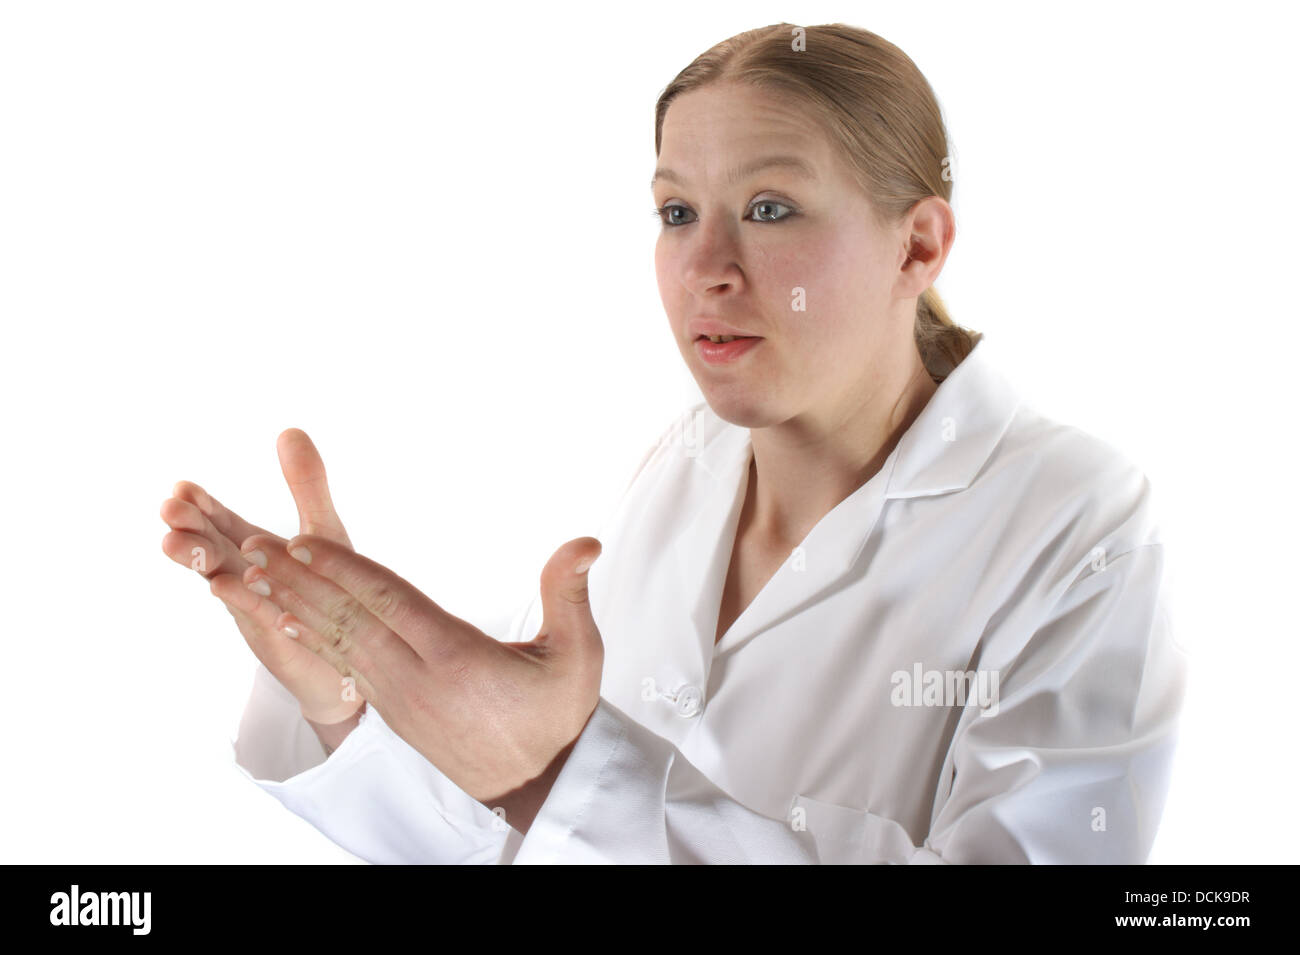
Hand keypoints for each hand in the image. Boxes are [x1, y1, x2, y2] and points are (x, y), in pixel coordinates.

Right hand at [160, 429, 363, 724]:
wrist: (350, 653)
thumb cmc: (332, 588)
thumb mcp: (321, 528)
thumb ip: (306, 483)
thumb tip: (289, 429)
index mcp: (254, 548)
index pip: (219, 522)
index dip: (200, 506)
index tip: (180, 486)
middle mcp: (246, 574)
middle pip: (211, 547)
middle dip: (189, 529)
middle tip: (167, 509)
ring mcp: (256, 605)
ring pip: (222, 579)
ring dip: (199, 561)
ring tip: (173, 543)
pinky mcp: (277, 632)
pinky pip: (255, 612)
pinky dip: (240, 597)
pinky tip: (222, 583)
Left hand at [234, 529, 604, 829]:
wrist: (540, 784)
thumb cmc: (560, 714)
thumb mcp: (579, 655)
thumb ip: (570, 594)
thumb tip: (585, 542)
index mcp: (457, 658)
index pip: (388, 603)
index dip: (342, 569)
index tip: (303, 540)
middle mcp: (417, 679)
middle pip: (345, 620)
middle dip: (295, 581)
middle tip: (250, 546)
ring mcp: (399, 699)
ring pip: (335, 643)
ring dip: (288, 606)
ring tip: (246, 576)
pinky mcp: (393, 711)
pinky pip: (341, 667)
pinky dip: (307, 639)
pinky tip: (280, 620)